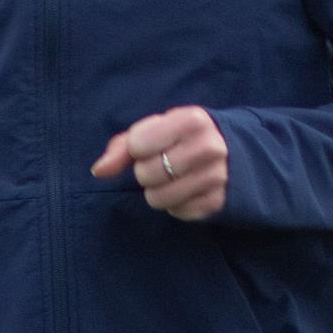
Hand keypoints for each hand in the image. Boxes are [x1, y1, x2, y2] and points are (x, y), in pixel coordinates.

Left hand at [91, 106, 227, 220]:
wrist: (233, 150)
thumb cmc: (182, 137)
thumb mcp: (156, 129)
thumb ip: (122, 147)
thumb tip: (98, 171)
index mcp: (192, 120)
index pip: (138, 144)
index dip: (137, 148)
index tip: (150, 145)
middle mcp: (209, 147)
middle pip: (146, 174)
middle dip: (146, 172)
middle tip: (162, 164)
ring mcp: (217, 176)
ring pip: (158, 198)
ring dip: (157, 192)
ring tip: (172, 178)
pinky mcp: (217, 202)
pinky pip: (175, 212)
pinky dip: (175, 204)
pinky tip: (187, 190)